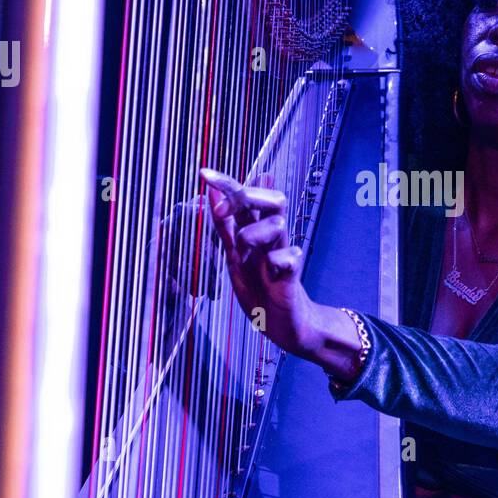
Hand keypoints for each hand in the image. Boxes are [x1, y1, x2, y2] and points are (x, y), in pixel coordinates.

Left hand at [198, 167, 366, 381]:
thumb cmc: (258, 287)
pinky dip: (277, 260)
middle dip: (249, 195)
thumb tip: (212, 191)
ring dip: (254, 234)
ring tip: (245, 251)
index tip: (204, 173)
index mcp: (255, 230)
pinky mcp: (293, 274)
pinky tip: (271, 270)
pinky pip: (290, 256)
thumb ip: (224, 225)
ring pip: (277, 224)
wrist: (282, 324)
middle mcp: (272, 237)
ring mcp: (284, 253)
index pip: (246, 198)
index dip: (228, 183)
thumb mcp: (233, 255)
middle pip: (274, 200)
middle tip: (225, 209)